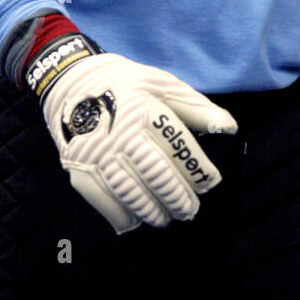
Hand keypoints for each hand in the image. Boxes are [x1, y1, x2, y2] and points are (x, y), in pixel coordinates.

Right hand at [27, 37, 237, 232]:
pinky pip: (103, 199)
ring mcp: (96, 152)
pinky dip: (121, 214)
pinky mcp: (78, 166)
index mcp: (143, 109)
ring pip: (130, 191)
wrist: (70, 81)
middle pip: (156, 174)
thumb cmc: (126, 84)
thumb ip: (196, 107)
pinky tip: (136, 219)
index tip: (211, 183)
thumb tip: (229, 128)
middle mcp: (120, 132)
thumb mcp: (162, 84)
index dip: (198, 169)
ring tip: (166, 218)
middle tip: (190, 210)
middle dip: (177, 197)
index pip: (178, 146)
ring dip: (152, 210)